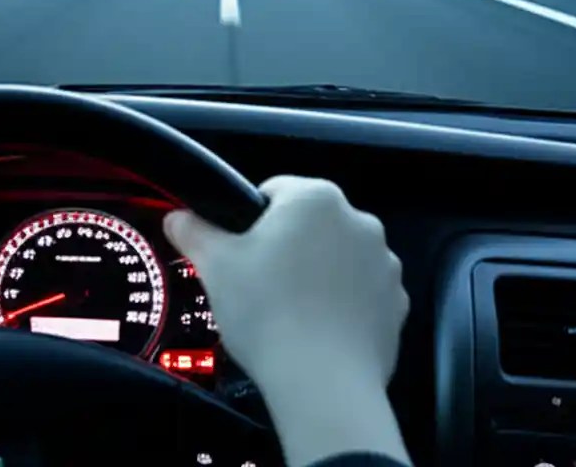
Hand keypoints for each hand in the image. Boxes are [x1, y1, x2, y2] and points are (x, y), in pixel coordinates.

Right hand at [165, 176, 409, 466]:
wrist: (322, 382)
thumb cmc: (266, 311)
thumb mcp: (215, 266)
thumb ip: (194, 231)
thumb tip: (178, 217)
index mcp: (316, 198)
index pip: (274, 192)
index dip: (250, 223)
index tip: (240, 256)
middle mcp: (360, 221)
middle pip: (311, 226)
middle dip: (288, 249)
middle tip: (260, 287)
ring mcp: (386, 264)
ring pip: (339, 260)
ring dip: (319, 276)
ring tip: (292, 315)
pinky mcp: (397, 304)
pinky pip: (363, 295)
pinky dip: (344, 307)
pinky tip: (320, 333)